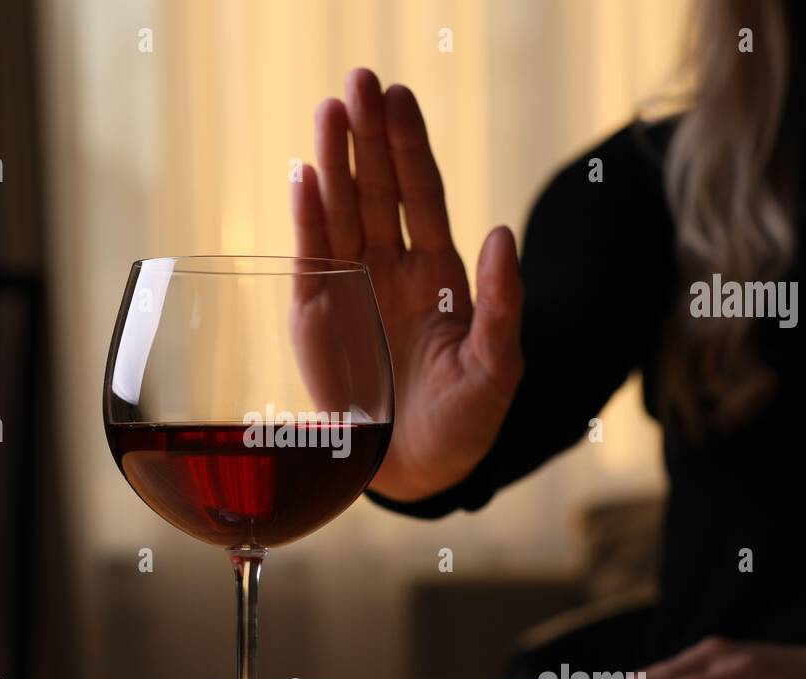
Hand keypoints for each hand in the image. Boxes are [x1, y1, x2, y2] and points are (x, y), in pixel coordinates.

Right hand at [291, 68, 523, 501]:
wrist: (418, 472)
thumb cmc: (466, 421)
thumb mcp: (500, 365)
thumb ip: (502, 303)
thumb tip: (501, 233)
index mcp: (438, 272)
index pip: (420, 194)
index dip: (409, 147)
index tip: (398, 97)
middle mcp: (390, 269)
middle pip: (377, 189)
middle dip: (368, 135)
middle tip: (359, 80)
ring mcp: (351, 288)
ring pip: (340, 212)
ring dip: (333, 161)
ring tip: (328, 109)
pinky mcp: (318, 316)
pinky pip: (311, 258)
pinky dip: (305, 219)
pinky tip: (304, 176)